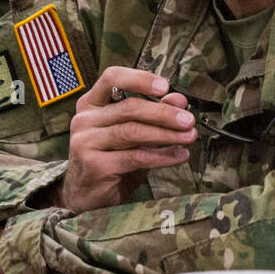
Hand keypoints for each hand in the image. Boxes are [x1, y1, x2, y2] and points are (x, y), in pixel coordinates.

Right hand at [60, 67, 196, 214]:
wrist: (88, 195)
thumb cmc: (113, 159)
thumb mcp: (136, 134)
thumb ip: (155, 114)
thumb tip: (180, 98)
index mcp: (91, 105)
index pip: (112, 78)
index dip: (140, 79)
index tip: (166, 86)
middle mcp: (84, 120)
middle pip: (129, 107)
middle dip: (165, 113)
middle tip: (189, 120)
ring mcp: (85, 142)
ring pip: (133, 131)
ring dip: (167, 134)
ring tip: (189, 137)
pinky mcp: (94, 165)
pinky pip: (136, 157)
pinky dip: (162, 156)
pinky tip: (179, 156)